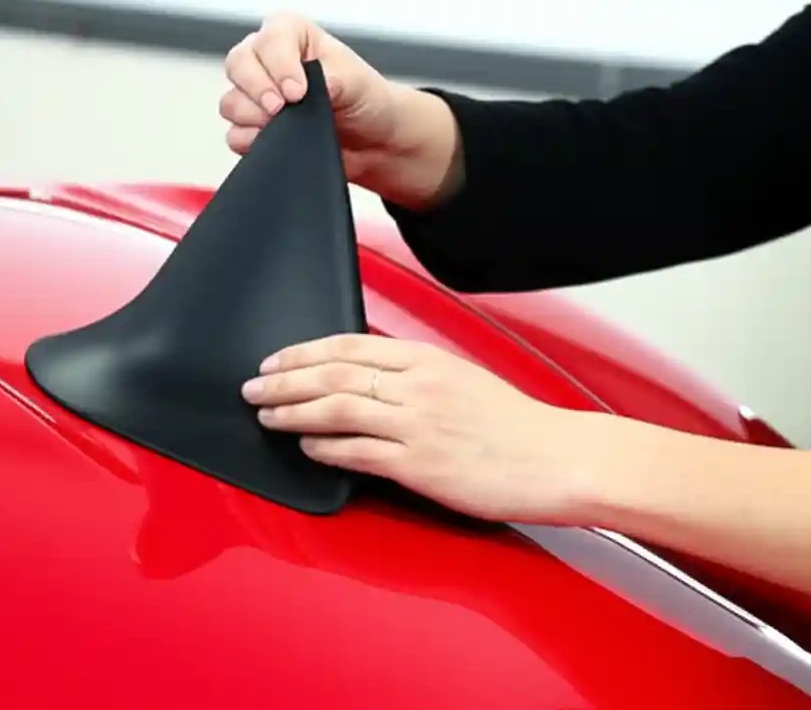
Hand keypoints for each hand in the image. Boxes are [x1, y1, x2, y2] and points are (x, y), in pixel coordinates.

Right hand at [221, 13, 462, 208]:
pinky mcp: (254, 129)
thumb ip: (327, 80)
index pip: (269, 40)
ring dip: (255, 118)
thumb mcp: (356, 81)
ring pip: (231, 103)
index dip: (279, 66)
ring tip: (286, 127)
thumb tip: (299, 93)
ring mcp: (256, 96)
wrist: (372, 141)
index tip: (299, 92)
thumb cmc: (365, 99)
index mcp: (291, 35)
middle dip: (258, 90)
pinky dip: (253, 142)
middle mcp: (268, 60)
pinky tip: (279, 143)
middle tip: (282, 109)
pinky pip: (235, 136)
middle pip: (237, 65)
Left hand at [239, 333, 605, 522]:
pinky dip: (324, 447)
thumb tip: (370, 378)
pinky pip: (357, 452)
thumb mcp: (463, 380)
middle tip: (253, 386)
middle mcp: (416, 385)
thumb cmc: (515, 426)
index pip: (348, 346)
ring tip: (266, 415)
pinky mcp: (419, 463)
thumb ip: (416, 375)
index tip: (276, 359)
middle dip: (284, 379)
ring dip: (292, 411)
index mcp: (426, 359)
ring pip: (335, 409)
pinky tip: (305, 447)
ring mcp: (416, 424)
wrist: (557, 459)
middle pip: (332, 373)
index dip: (303, 352)